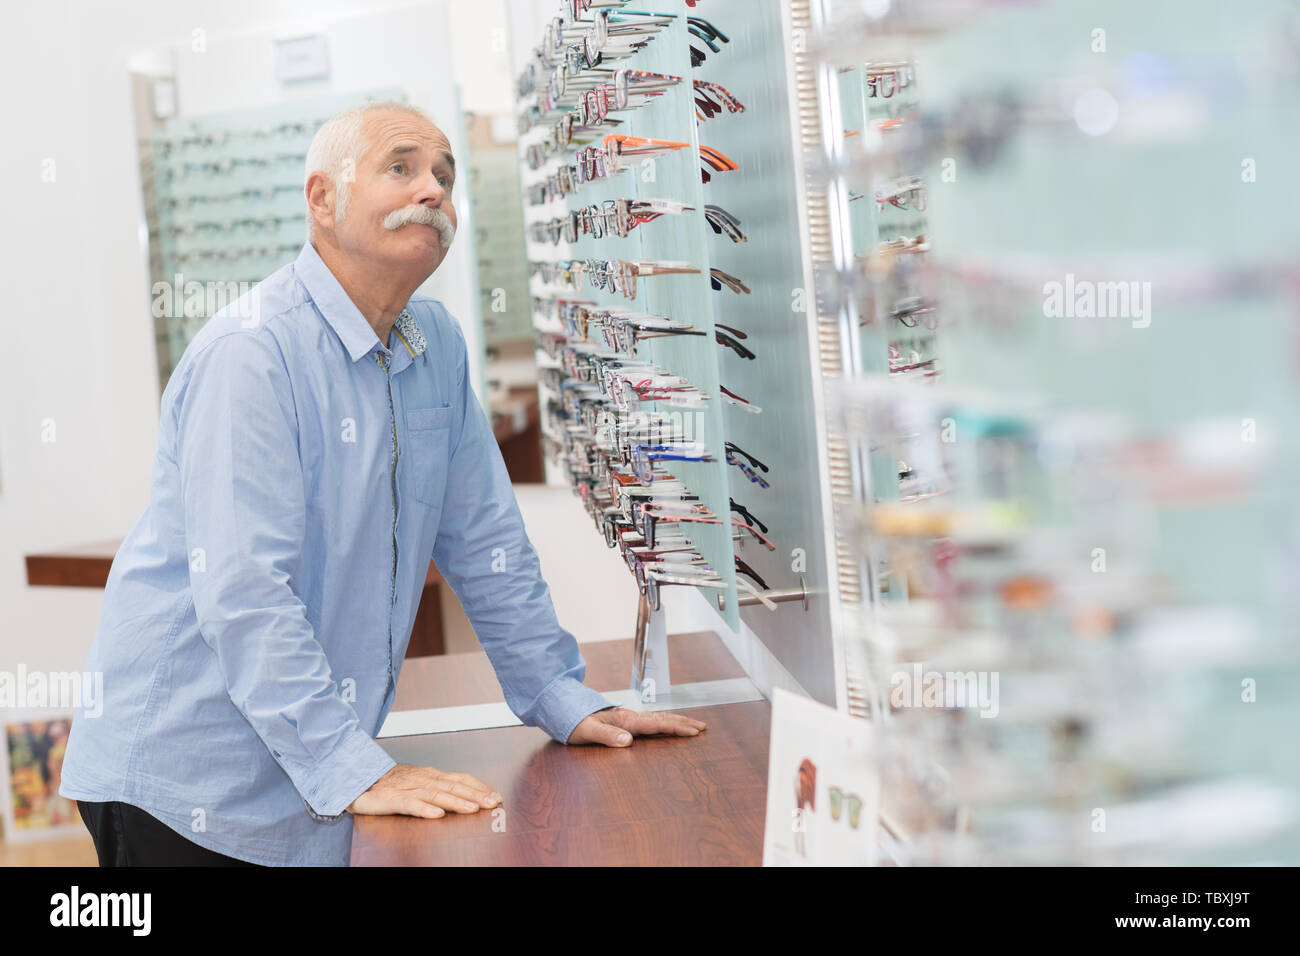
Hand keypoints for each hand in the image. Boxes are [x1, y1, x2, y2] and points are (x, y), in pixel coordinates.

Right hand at [347, 763, 501, 818]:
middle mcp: (423, 780)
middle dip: (475, 794)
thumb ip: (439, 787)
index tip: (496, 795)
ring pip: (436, 795)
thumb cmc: (390, 783)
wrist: (359, 778)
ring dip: (456, 801)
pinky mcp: (392, 799)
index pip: (460, 778)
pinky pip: (410, 804)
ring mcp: (408, 789)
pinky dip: (424, 809)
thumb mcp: (419, 782)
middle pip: (453, 786)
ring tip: (473, 808)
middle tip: (493, 802)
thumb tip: (465, 794)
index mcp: (431, 776)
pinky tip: (437, 815)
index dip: (479, 786)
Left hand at [566, 706, 706, 746]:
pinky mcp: (623, 720)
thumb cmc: (572, 721)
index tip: (694, 731)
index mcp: (624, 719)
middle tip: (703, 726)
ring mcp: (627, 717)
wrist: (561, 708)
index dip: (676, 728)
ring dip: (676, 721)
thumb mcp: (585, 731)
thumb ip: (606, 735)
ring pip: (657, 718)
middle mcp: (629, 717)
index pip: (655, 724)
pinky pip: (649, 721)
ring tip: (692, 725)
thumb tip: (628, 741)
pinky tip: (666, 725)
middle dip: (683, 722)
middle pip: (662, 719)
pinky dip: (663, 722)